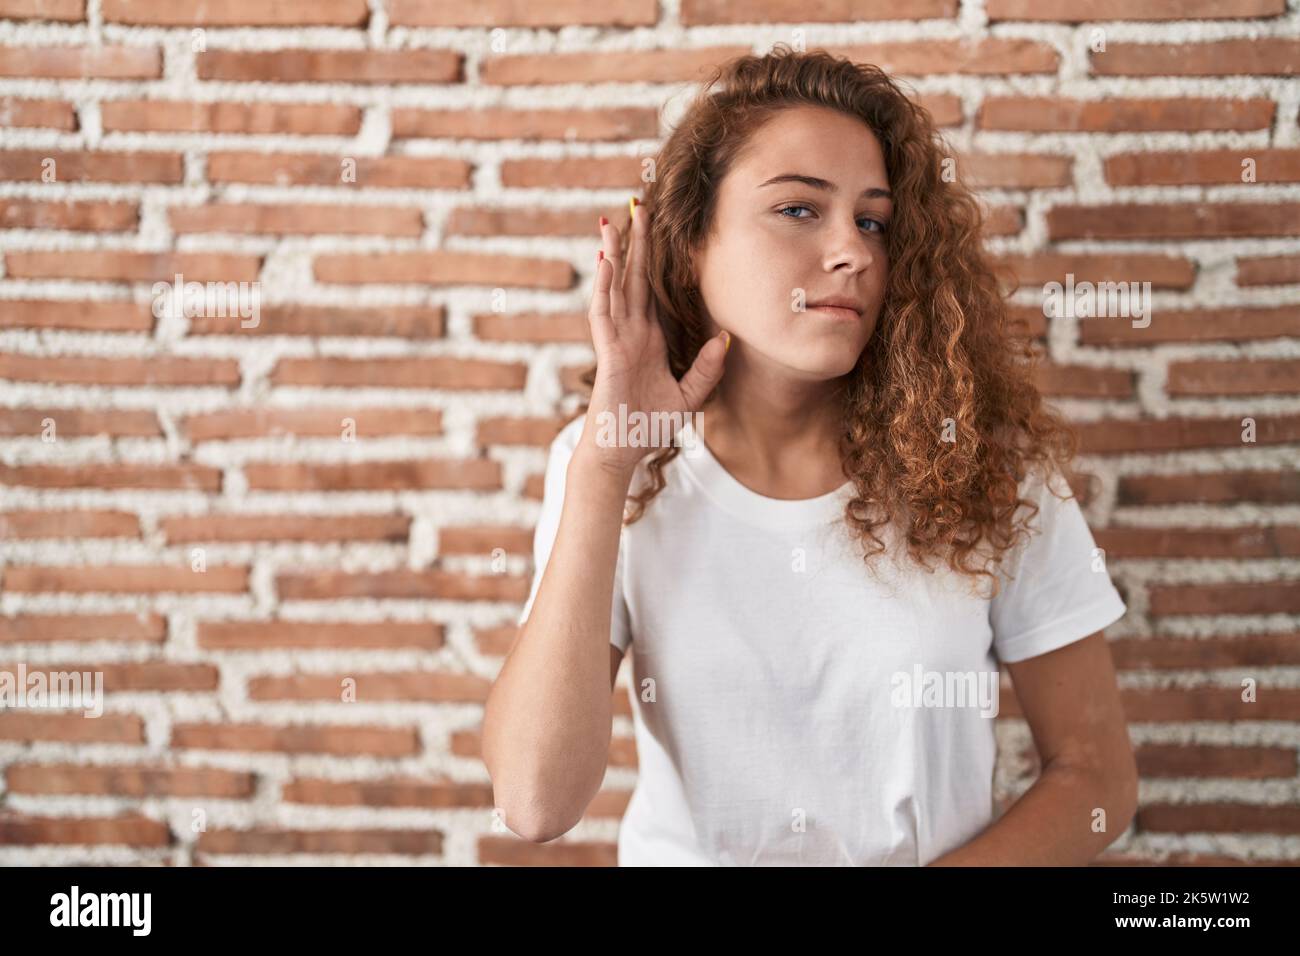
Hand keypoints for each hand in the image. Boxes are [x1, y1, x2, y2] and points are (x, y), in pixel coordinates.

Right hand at [577, 200, 728, 476]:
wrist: (622, 451)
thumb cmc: (648, 427)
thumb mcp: (688, 396)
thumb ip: (706, 369)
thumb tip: (726, 339)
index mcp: (648, 340)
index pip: (652, 291)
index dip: (655, 261)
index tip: (659, 230)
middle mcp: (631, 333)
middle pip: (633, 279)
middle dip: (635, 243)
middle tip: (637, 206)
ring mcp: (617, 341)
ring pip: (614, 288)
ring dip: (613, 255)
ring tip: (612, 222)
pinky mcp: (608, 354)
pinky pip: (604, 315)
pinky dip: (604, 289)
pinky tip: (607, 263)